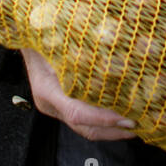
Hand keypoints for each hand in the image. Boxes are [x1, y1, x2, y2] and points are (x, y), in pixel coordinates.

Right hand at [20, 49, 137, 141]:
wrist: (29, 38)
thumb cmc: (44, 35)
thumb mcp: (60, 40)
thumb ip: (80, 50)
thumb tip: (113, 54)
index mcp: (47, 90)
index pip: (76, 114)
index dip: (102, 118)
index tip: (124, 119)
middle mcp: (51, 104)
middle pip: (83, 127)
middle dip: (112, 131)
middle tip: (137, 126)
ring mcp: (56, 107)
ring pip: (84, 127)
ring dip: (110, 130)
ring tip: (134, 126)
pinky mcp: (63, 105)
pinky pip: (84, 119)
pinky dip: (103, 120)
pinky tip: (121, 116)